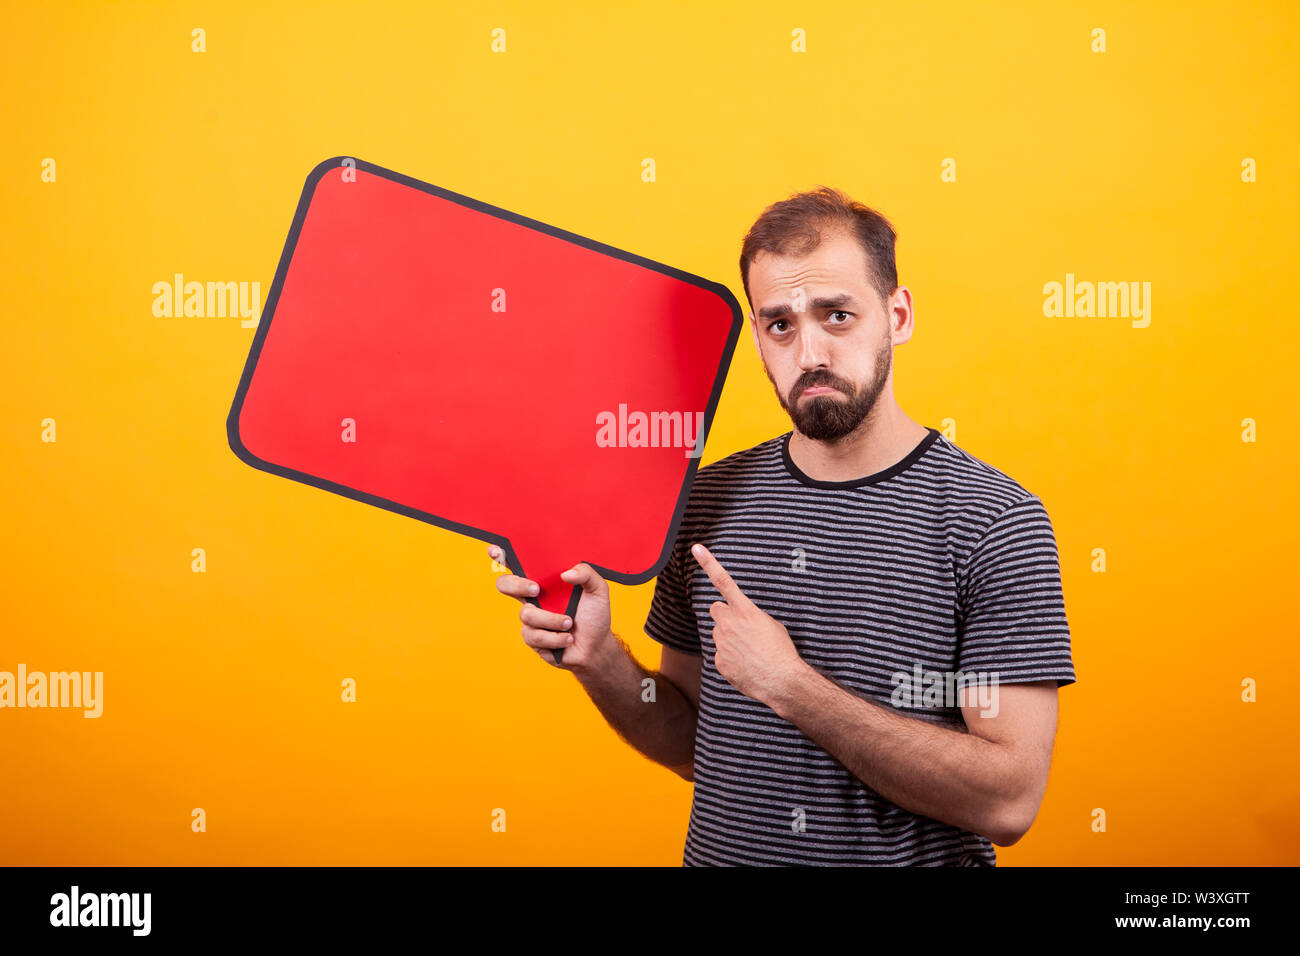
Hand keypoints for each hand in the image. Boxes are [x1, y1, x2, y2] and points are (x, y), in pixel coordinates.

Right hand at [488, 544, 612, 670]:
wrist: (596, 646)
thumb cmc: (594, 615)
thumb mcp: (598, 590)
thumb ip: (586, 574)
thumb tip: (565, 574)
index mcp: (545, 581)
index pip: (519, 564)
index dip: (501, 555)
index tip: (495, 549)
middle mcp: (533, 597)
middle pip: (506, 584)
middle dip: (517, 585)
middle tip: (536, 589)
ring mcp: (531, 618)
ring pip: (527, 615)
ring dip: (552, 620)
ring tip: (570, 623)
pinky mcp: (533, 638)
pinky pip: (535, 636)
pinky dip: (556, 638)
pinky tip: (568, 638)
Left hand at [691, 542, 805, 704]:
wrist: (780, 680)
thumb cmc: (781, 651)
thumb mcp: (773, 625)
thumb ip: (754, 617)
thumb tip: (745, 621)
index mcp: (745, 611)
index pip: (724, 581)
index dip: (708, 563)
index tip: (696, 549)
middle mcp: (729, 624)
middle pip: (716, 610)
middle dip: (724, 614)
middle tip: (738, 625)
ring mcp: (722, 643)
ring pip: (718, 634)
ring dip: (728, 637)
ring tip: (748, 650)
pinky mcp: (719, 661)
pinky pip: (721, 654)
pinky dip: (730, 658)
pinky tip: (745, 664)